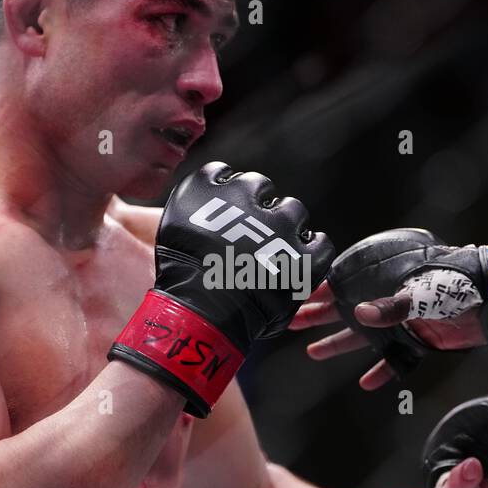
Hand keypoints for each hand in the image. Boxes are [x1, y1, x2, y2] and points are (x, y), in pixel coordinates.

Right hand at [109, 162, 333, 416]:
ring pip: (294, 210)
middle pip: (260, 187)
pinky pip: (320, 242)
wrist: (201, 313)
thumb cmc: (178, 279)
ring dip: (287, 225)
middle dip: (258, 207)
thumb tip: (176, 206)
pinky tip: (302, 260)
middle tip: (252, 232)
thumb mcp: (166, 232)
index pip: (222, 175)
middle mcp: (247, 195)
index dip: (224, 193)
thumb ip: (181, 211)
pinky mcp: (303, 254)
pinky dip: (313, 249)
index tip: (223, 211)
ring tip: (278, 248)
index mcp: (210, 188)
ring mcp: (280, 223)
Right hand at [291, 280, 485, 389]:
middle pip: (346, 309)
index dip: (322, 291)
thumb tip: (359, 313)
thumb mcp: (422, 292)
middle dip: (320, 316)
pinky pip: (394, 359)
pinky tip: (365, 384)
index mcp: (387, 277)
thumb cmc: (459, 285)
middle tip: (292, 323)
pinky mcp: (419, 341)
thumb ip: (391, 306)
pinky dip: (381, 370)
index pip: (346, 282)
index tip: (300, 301)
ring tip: (313, 352)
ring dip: (339, 344)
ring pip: (363, 335)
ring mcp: (404, 321)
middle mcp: (391, 298)